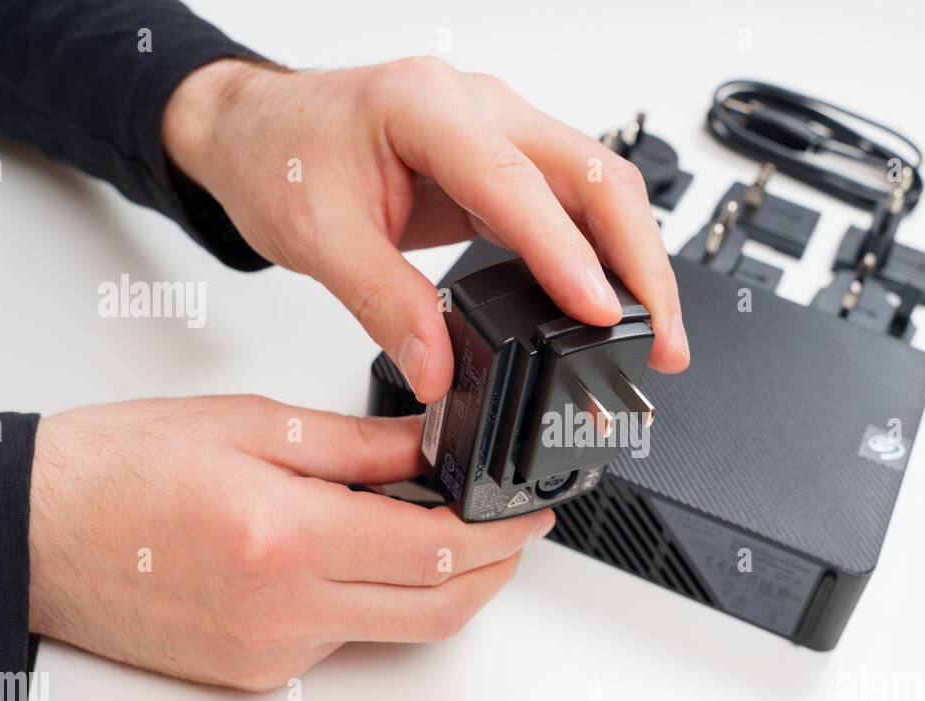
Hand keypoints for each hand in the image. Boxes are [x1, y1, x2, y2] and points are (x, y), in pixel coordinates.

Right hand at [28, 397, 553, 690]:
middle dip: (496, 572)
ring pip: (398, 629)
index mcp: (288, 537)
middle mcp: (285, 610)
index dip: (502, 534)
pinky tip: (360, 554)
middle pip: (439, 610)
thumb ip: (360, 445)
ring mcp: (272, 652)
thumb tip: (435, 444)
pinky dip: (374, 599)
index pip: (438, 551)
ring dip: (440, 587)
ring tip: (441, 529)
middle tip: (512, 531)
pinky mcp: (258, 672)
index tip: (529, 513)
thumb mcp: (254, 426)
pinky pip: (345, 640)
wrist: (33, 531)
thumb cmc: (122, 468)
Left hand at [162, 56, 689, 402]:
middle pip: (594, 176)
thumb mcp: (319, 237)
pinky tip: (618, 307)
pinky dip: (608, 259)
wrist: (263, 132)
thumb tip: (440, 369)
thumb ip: (385, 305)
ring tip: (656, 336)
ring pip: (601, 190)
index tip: (600, 313)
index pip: (516, 182)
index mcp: (427, 106)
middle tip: (662, 339)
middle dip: (641, 262)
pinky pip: (576, 207)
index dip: (566, 253)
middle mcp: (480, 109)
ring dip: (638, 263)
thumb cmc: (282, 156)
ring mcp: (501, 133)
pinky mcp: (507, 167)